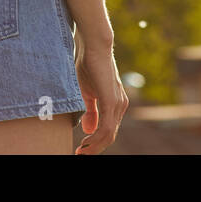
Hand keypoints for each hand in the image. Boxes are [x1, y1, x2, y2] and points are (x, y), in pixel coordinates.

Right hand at [74, 38, 127, 154]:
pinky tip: (85, 143)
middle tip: (80, 154)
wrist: (94, 48)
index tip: (81, 149)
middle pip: (110, 136)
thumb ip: (91, 112)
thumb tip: (89, 130)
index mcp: (115, 104)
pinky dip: (95, 138)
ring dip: (94, 146)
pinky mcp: (111, 101)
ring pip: (109, 134)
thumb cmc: (89, 67)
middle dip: (95, 148)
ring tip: (81, 152)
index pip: (109, 131)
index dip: (96, 143)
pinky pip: (106, 127)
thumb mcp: (87, 93)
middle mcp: (120, 106)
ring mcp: (117, 104)